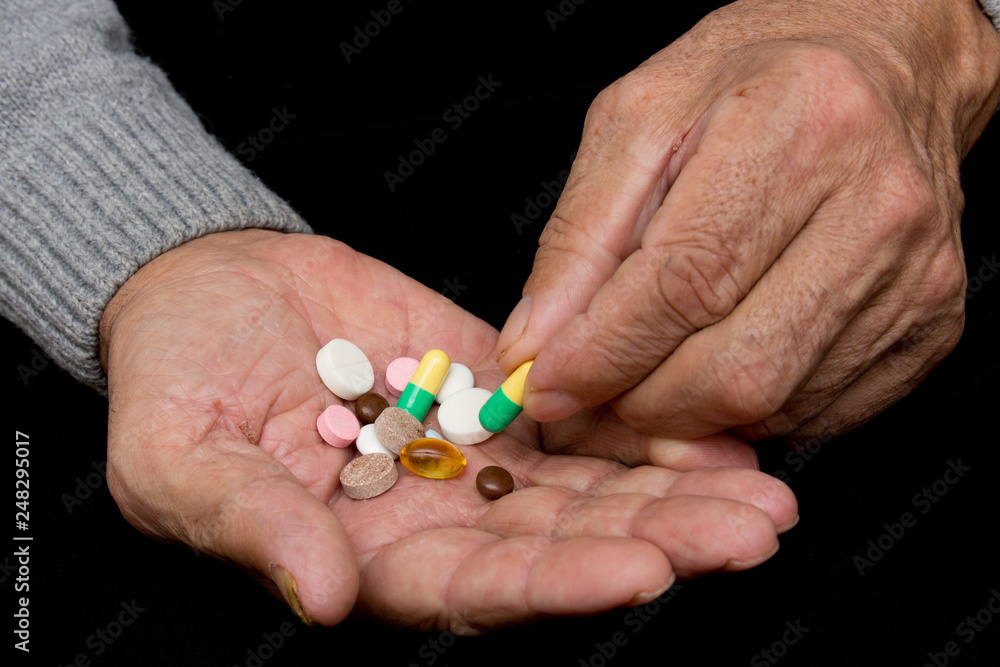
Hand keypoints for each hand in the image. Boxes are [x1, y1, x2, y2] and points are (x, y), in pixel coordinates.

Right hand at [99, 230, 796, 631]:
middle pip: (558, 543)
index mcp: (366, 554)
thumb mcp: (179, 460)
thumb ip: (252, 526)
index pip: (474, 588)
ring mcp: (470, 449)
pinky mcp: (491, 383)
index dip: (557, 585)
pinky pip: (576, 409)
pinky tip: (709, 425)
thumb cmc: (172, 380)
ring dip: (672, 489)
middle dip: (656, 541)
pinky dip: (640, 421)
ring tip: (761, 493)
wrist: (208, 291)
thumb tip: (321, 598)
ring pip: (586, 482)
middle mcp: (435, 513)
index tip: (642, 571)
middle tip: (751, 533)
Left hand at [495, 0, 999, 441]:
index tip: (545, 388)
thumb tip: (534, 344)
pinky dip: (748, 410)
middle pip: (735, 366)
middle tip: (593, 391)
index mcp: (797, 127)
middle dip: (639, 401)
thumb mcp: (637, 123)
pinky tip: (722, 359)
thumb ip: (579, 238)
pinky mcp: (931, 326)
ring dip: (688, 412)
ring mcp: (914, 276)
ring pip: (773, 402)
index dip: (602, 354)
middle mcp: (875, 206)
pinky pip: (818, 413)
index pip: (683, 282)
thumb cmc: (752, 81)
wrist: (883, 68)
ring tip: (651, 370)